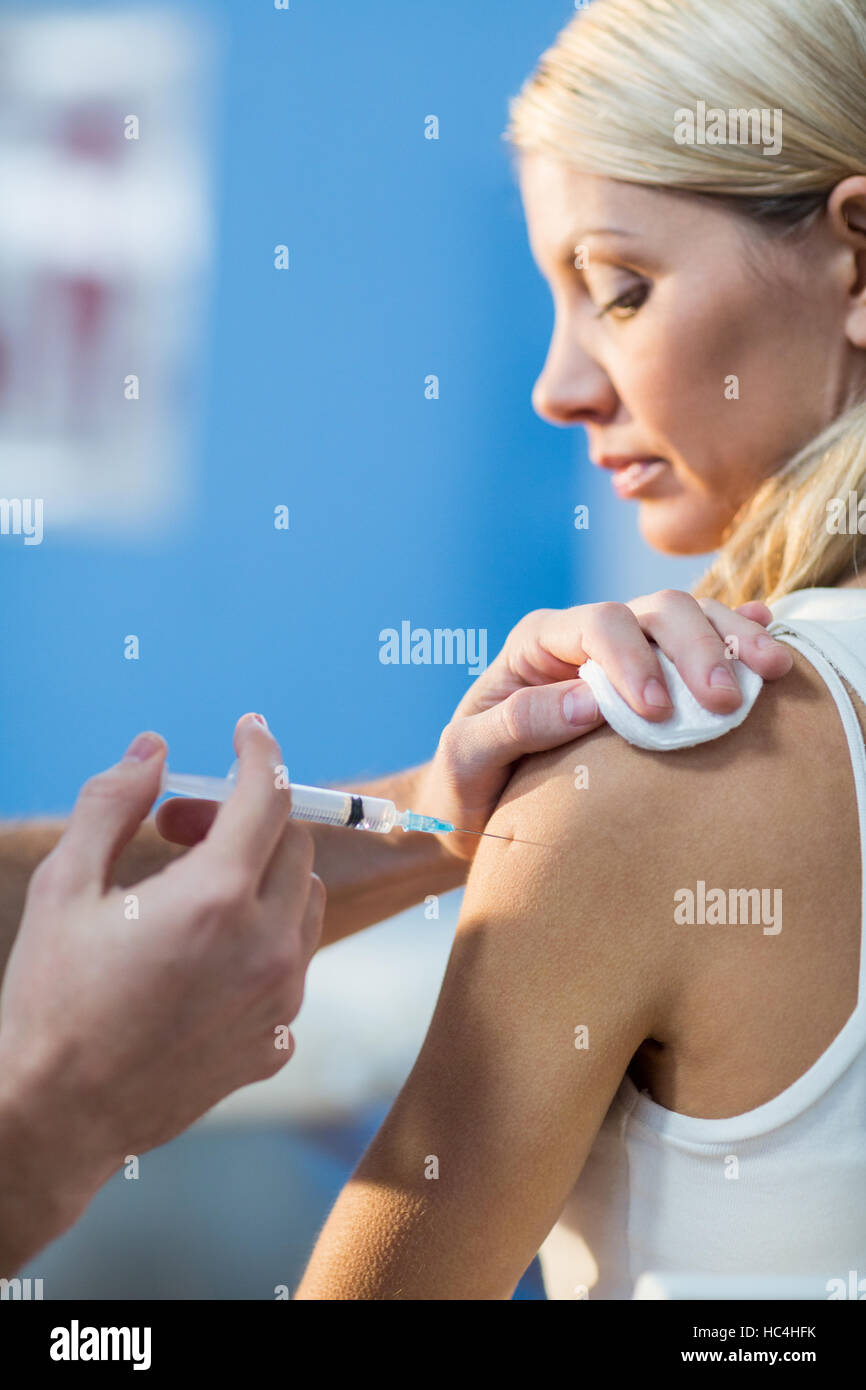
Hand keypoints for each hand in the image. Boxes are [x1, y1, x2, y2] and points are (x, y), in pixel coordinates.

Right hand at [0, 714, 322, 1226]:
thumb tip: (153, 749)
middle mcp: (267, 947)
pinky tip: (200, 959)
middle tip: (177, 831)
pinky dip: (260, 943)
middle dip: (244, 818)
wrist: (58, 1118)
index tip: (249, 730)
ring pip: (303, 904)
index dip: (260, 751)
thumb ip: (112, 804)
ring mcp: (280, 1001)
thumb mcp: (66, 887)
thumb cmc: (52, 999)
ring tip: (192, 891)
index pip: (269, 795)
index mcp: (217, 898)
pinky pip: (291, 967)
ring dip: (262, 878)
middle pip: (292, 846)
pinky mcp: (277, 1042)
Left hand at [416, 592, 792, 858]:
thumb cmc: (463, 783)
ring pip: (690, 620)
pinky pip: (704, 645)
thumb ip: (517, 724)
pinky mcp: (654, 680)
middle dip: (696, 647)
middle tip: (725, 703)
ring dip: (734, 641)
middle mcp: (585, 638)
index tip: (657, 711)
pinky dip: (739, 638)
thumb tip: (589, 703)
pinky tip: (771, 641)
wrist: (475, 808)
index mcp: (537, 643)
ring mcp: (625, 655)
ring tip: (772, 672)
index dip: (633, 658)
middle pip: (655, 611)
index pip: (597, 624)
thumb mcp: (466, 758)